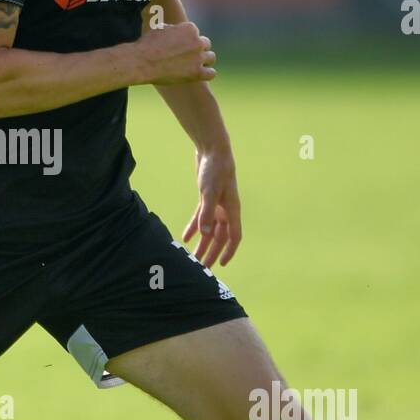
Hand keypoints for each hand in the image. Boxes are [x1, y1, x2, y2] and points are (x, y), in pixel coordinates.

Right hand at [136, 20, 216, 83]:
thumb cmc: (147, 45)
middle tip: (186, 56)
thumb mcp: (159, 28)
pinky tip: (198, 74)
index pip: (195, 33)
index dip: (187, 40)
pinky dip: (206, 73)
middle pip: (205, 44)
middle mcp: (197, 41)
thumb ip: (171, 27)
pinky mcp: (197, 73)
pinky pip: (211, 74)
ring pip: (211, 58)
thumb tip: (168, 21)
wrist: (142, 62)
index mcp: (190, 28)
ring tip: (193, 65)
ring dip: (204, 60)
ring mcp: (198, 58)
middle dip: (196, 49)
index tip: (179, 46)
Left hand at [183, 148, 240, 266]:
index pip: (234, 236)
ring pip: (209, 230)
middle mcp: (226, 210)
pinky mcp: (206, 199)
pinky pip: (200, 218)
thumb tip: (204, 234)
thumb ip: (207, 212)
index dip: (229, 251)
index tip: (222, 264)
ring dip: (202, 244)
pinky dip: (194, 228)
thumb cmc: (215, 169)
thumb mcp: (210, 191)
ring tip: (194, 257)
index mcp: (232, 210)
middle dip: (212, 253)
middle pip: (219, 237)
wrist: (212, 151)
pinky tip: (185, 238)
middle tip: (204, 268)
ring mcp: (216, 205)